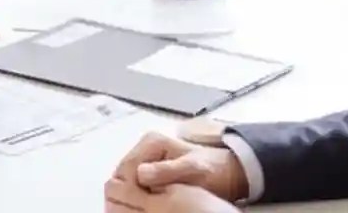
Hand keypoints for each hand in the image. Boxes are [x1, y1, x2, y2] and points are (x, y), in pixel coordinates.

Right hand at [113, 131, 246, 201]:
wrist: (225, 171)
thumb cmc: (211, 168)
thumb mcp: (192, 169)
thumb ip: (167, 170)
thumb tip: (141, 173)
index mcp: (151, 142)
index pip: (125, 167)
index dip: (129, 187)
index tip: (141, 202)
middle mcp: (145, 147)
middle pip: (122, 173)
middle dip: (129, 191)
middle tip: (141, 206)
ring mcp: (147, 158)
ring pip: (127, 180)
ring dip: (133, 193)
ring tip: (146, 205)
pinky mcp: (151, 168)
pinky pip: (136, 184)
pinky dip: (140, 194)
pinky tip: (150, 202)